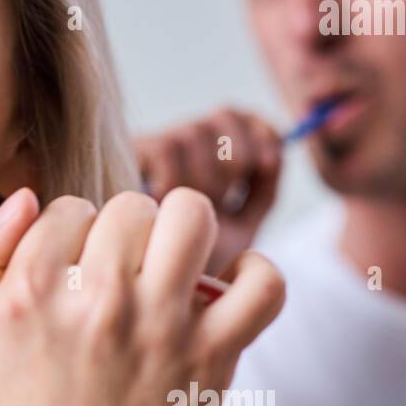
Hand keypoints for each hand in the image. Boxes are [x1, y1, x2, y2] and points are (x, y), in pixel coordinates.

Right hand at [0, 187, 284, 405]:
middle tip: (119, 279)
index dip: (71, 235)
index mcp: (32, 293)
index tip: (73, 274)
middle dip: (124, 234)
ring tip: (171, 264)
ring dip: (183, 230)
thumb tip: (23, 198)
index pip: (66, 208)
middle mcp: (98, 302)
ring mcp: (162, 328)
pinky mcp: (214, 356)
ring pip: (191, 216)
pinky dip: (255, 272)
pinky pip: (262, 282)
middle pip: (129, 207)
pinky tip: (228, 284)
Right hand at [132, 108, 281, 274]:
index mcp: (210, 157)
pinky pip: (166, 149)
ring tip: (193, 213)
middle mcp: (183, 147)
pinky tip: (164, 206)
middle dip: (238, 158)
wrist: (161, 289)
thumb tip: (277, 156)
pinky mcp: (128, 156)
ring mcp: (153, 149)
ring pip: (195, 133)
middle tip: (225, 200)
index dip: (259, 131)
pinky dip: (175, 180)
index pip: (238, 116)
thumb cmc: (197, 265)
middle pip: (223, 116)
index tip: (268, 165)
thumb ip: (262, 192)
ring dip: (206, 177)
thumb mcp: (240, 229)